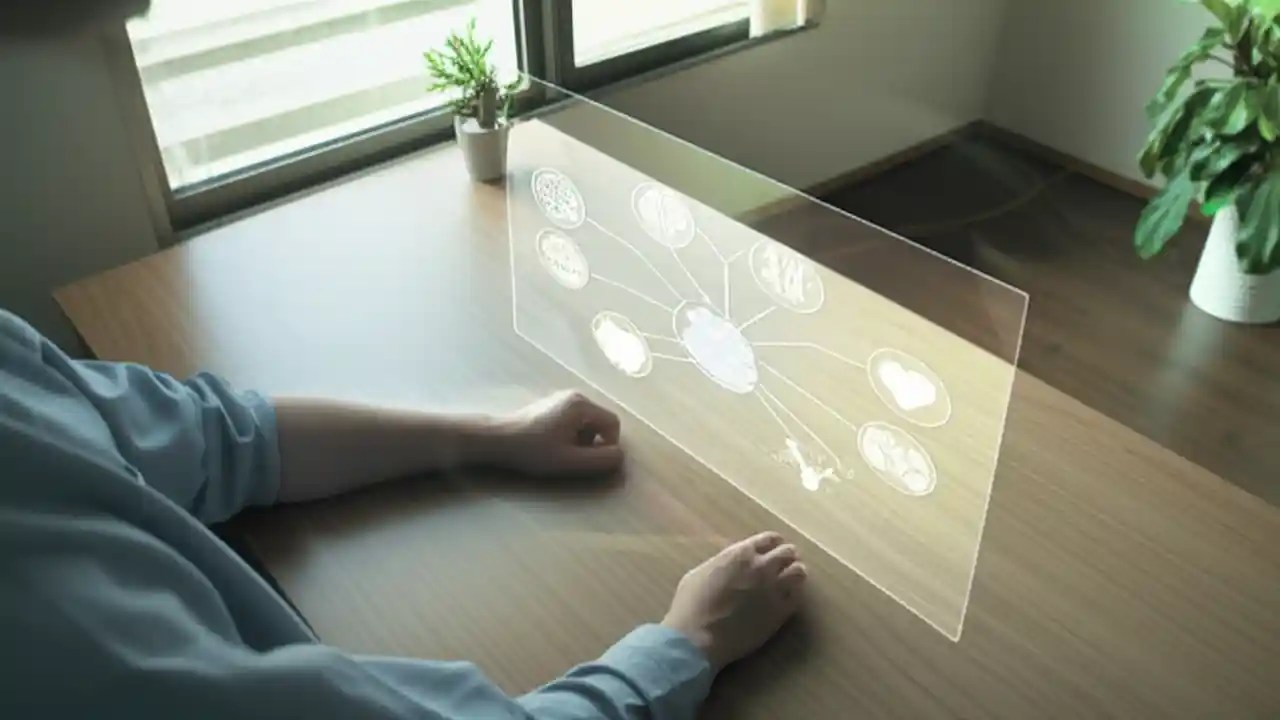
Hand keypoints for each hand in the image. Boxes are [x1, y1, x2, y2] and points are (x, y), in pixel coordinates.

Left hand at [493, 390, 623, 476]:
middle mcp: (575, 395)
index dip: (609, 445)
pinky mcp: (553, 404)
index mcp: (582, 405)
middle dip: (594, 442)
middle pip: (601, 421)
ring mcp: (563, 398)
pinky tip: (552, 443)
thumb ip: (601, 460)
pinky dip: (571, 434)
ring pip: (588, 422)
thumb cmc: (534, 450)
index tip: (591, 460)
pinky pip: (575, 419)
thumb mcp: (570, 461)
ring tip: (560, 451)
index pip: (613, 423)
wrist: (499, 439)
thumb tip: (620, 456)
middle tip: (573, 457)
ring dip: (582, 440)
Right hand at [662, 532, 806, 672]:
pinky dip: (794, 594)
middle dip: (787, 556)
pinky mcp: (780, 613)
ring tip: (789, 580)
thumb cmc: (691, 604)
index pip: (770, 538)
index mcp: (741, 554)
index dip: (773, 543)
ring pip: (799, 572)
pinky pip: (798, 597)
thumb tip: (733, 564)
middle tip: (784, 564)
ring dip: (795, 573)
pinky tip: (786, 599)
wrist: (697, 638)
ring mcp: (774, 590)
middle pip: (788, 552)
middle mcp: (762, 567)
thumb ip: (724, 563)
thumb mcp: (702, 571)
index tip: (772, 549)